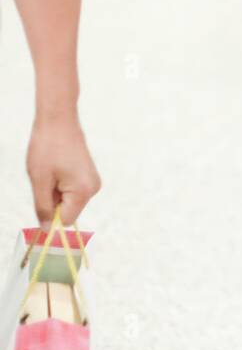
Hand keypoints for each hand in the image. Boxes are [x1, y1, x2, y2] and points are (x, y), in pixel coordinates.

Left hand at [27, 114, 100, 228]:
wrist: (58, 120)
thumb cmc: (47, 147)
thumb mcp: (39, 180)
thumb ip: (43, 208)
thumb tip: (47, 230)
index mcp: (84, 191)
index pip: (66, 220)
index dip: (50, 214)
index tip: (41, 197)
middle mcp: (93, 189)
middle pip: (68, 211)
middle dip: (53, 200)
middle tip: (45, 178)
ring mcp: (93, 181)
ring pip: (68, 201)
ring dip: (55, 191)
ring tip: (51, 170)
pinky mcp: (89, 176)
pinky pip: (72, 191)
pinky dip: (60, 184)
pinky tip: (56, 168)